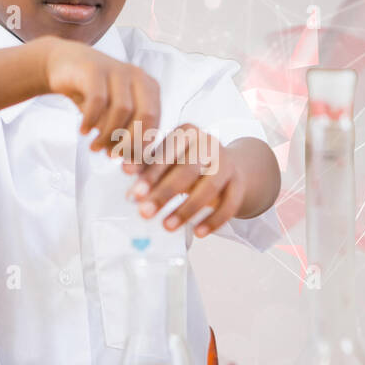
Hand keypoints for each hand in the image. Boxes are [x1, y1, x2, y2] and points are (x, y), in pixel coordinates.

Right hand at [40, 38, 159, 153]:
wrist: (65, 65)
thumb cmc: (94, 94)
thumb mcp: (113, 115)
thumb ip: (125, 135)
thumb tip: (131, 164)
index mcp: (149, 88)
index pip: (155, 122)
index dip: (142, 146)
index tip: (125, 163)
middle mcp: (138, 76)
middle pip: (145, 115)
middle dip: (130, 141)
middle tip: (113, 157)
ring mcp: (117, 70)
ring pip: (122, 109)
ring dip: (108, 134)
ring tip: (94, 147)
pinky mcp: (95, 69)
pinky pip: (98, 100)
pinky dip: (91, 120)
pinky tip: (83, 131)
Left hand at [126, 123, 244, 237]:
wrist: (226, 165)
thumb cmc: (186, 163)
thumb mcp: (167, 159)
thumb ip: (147, 164)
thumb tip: (125, 170)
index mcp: (187, 132)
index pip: (167, 153)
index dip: (150, 174)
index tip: (134, 194)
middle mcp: (209, 143)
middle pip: (187, 170)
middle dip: (164, 193)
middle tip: (144, 213)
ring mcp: (227, 163)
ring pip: (209, 188)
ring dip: (186, 209)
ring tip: (167, 226)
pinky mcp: (239, 183)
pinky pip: (229, 204)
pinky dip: (214, 220)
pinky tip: (198, 232)